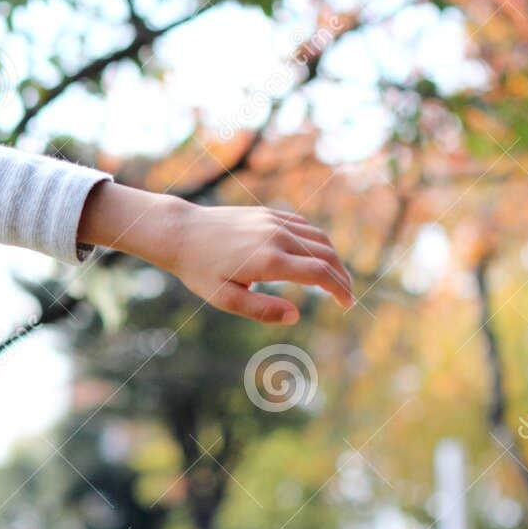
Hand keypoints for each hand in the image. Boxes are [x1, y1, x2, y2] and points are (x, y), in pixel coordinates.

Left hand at [168, 200, 353, 324]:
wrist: (180, 232)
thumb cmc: (199, 270)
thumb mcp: (225, 299)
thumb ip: (261, 310)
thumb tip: (294, 315)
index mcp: (269, 261)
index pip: (319, 273)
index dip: (339, 289)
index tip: (347, 304)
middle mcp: (276, 236)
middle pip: (326, 254)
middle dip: (342, 276)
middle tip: (346, 296)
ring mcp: (273, 221)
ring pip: (318, 237)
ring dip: (332, 257)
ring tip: (334, 278)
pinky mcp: (267, 213)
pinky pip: (302, 225)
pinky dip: (316, 240)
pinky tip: (315, 254)